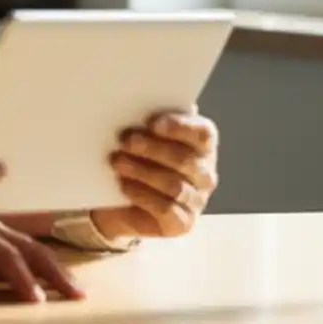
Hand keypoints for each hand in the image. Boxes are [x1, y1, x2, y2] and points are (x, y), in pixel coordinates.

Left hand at [91, 108, 219, 238]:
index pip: (204, 133)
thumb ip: (151, 122)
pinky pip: (165, 209)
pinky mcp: (182, 224)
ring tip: (117, 162)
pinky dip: (142, 195)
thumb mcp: (144, 136)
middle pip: (186, 159)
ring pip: (174, 185)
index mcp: (203, 146)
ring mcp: (197, 201)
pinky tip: (124, 185)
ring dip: (142, 171)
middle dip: (154, 149)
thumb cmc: (139, 159)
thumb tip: (144, 100)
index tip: (152, 123)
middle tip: (126, 140)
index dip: (180, 126)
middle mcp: (205, 173)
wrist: (121, 201)